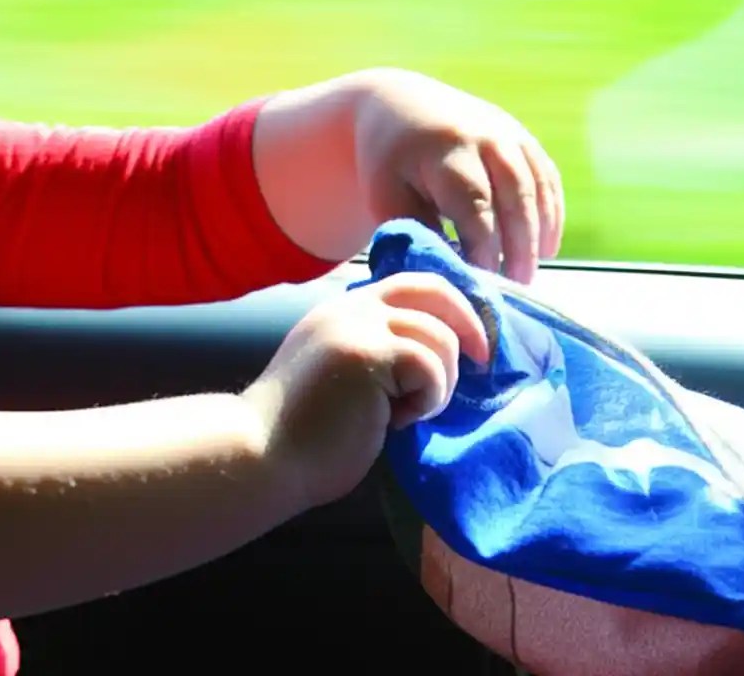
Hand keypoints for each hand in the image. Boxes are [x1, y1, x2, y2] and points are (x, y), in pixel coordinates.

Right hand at [241, 272, 488, 507]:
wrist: (262, 458)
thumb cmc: (304, 437)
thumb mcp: (343, 377)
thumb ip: (377, 353)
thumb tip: (441, 353)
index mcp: (343, 312)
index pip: (412, 286)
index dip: (452, 306)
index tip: (471, 339)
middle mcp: (350, 308)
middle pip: (434, 292)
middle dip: (470, 325)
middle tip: (482, 360)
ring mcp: (357, 326)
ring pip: (439, 337)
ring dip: (439, 382)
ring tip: (408, 413)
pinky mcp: (368, 353)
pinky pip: (430, 366)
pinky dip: (427, 399)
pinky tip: (396, 422)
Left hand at [353, 68, 563, 282]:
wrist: (401, 105)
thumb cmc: (389, 164)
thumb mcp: (386, 195)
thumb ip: (415, 231)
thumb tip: (449, 272)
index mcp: (443, 151)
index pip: (473, 205)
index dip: (482, 246)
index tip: (481, 282)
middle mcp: (483, 136)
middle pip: (514, 195)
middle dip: (518, 245)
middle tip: (515, 288)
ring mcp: (508, 134)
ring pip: (536, 187)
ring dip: (538, 233)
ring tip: (530, 275)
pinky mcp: (523, 139)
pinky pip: (547, 178)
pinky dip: (551, 214)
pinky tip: (547, 248)